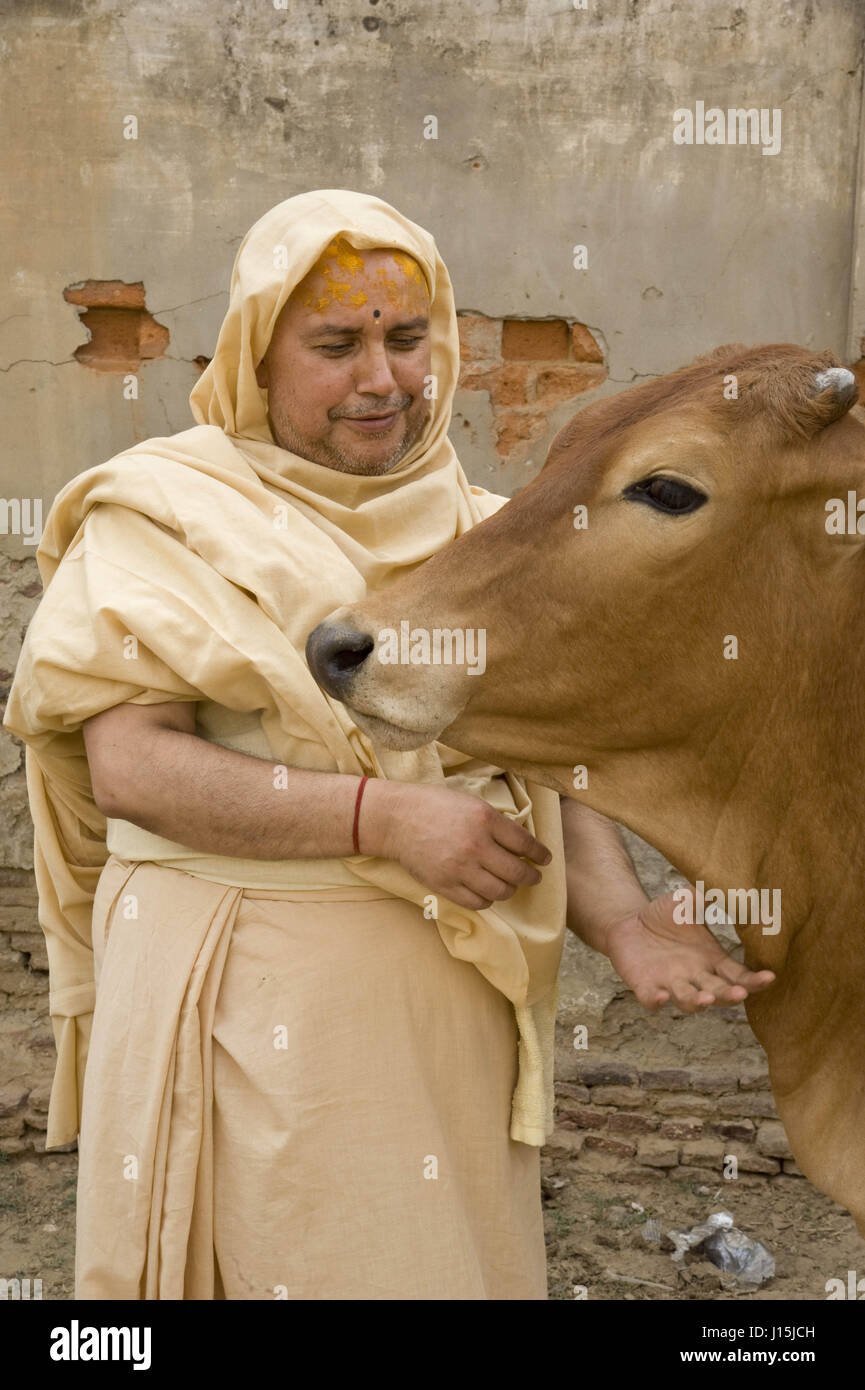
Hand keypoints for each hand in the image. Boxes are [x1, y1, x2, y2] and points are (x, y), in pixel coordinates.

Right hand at [367, 780, 551, 911]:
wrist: (398, 820)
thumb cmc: (435, 806)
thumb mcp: (472, 803)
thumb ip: (496, 822)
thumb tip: (522, 844)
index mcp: (485, 820)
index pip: (525, 844)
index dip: (540, 854)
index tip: (545, 859)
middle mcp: (476, 846)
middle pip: (517, 872)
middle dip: (531, 877)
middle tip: (534, 876)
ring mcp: (460, 869)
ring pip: (501, 891)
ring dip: (510, 889)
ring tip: (509, 884)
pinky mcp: (445, 886)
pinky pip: (478, 903)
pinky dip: (488, 899)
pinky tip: (488, 892)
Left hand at [603, 886, 775, 1012]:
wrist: (630, 922)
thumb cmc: (665, 915)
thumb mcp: (688, 900)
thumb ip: (709, 895)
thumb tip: (735, 882)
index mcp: (712, 961)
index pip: (739, 976)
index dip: (754, 980)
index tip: (770, 977)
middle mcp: (696, 978)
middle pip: (719, 994)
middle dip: (729, 996)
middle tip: (740, 994)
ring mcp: (672, 985)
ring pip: (689, 1001)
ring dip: (698, 1002)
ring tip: (705, 998)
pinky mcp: (646, 987)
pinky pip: (652, 1000)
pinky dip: (656, 1001)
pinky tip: (661, 996)